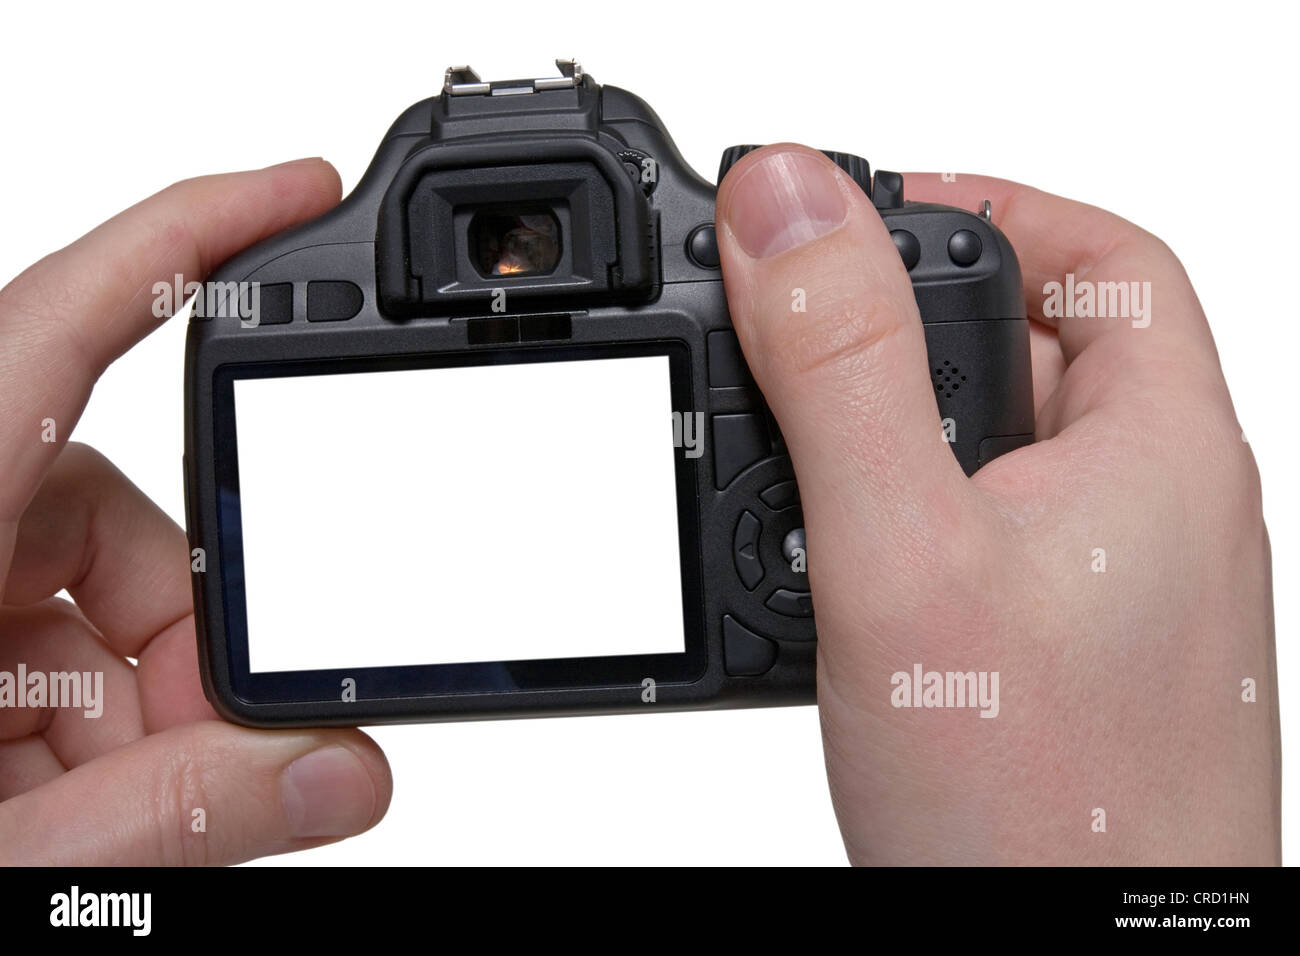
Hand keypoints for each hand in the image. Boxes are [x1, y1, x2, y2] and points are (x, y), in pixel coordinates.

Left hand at [0, 160, 392, 864]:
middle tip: (220, 757)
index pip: (52, 321)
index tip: (292, 188)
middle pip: (105, 506)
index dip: (183, 234)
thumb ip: (166, 816)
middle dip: (186, 638)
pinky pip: (43, 638)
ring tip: (112, 820)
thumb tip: (333, 775)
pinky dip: (87, 723)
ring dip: (136, 705)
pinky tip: (63, 811)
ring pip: (85, 588)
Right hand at [715, 146, 1278, 864]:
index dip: (986, 206)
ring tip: (801, 454)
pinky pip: (991, 536)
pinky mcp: (1069, 651)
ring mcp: (1117, 587)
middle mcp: (1155, 511)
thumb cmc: (1040, 809)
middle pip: (1043, 345)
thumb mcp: (905, 554)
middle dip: (916, 324)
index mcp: (1156, 450)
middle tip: (805, 336)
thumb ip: (841, 368)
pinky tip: (842, 564)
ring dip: (902, 431)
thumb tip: (786, 204)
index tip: (863, 217)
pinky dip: (913, 517)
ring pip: (1004, 449)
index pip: (1100, 254)